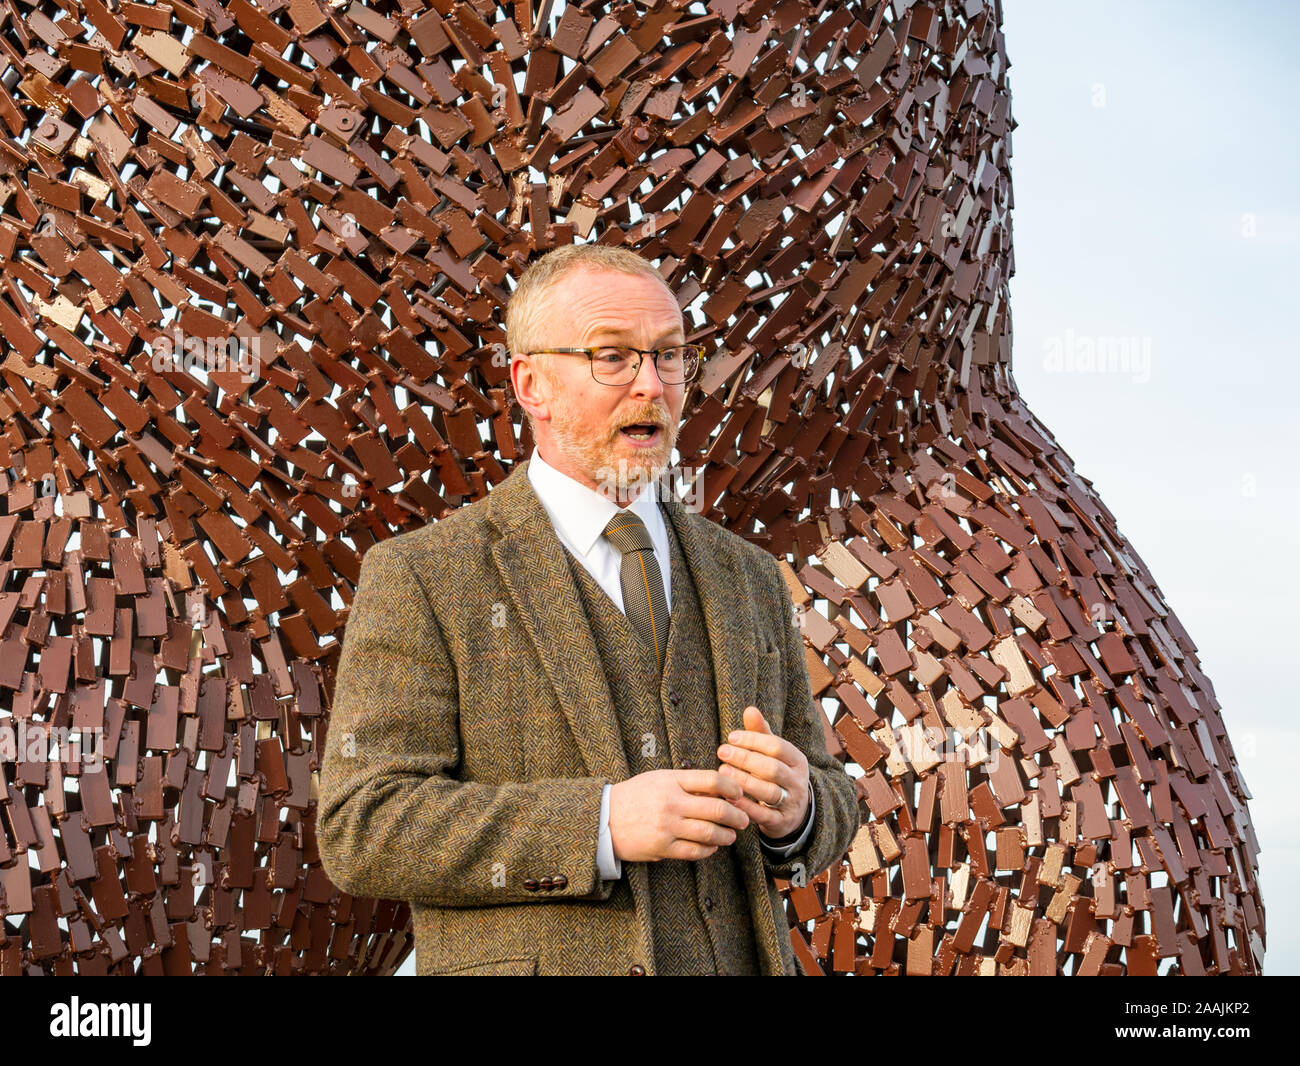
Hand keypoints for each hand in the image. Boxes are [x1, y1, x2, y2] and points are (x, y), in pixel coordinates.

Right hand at [608, 769, 750, 862]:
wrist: (604, 818)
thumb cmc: (636, 795)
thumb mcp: (660, 779)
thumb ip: (688, 783)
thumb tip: (721, 790)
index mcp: (671, 781)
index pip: (712, 780)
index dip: (733, 787)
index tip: (739, 793)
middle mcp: (671, 803)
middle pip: (717, 809)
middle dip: (737, 816)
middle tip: (744, 819)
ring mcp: (667, 827)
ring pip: (709, 833)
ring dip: (726, 835)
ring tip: (731, 835)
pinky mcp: (662, 848)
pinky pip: (695, 852)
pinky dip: (709, 850)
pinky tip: (713, 846)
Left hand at [717, 706, 810, 839]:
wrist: (793, 812)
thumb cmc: (776, 774)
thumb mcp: (773, 754)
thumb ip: (761, 733)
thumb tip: (750, 709)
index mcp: (797, 760)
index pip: (777, 746)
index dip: (753, 740)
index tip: (731, 737)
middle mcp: (798, 781)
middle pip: (772, 769)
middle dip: (745, 759)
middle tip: (722, 751)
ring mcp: (791, 802)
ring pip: (769, 792)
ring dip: (744, 781)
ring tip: (722, 771)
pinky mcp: (781, 822)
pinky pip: (763, 815)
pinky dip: (746, 806)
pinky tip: (728, 797)